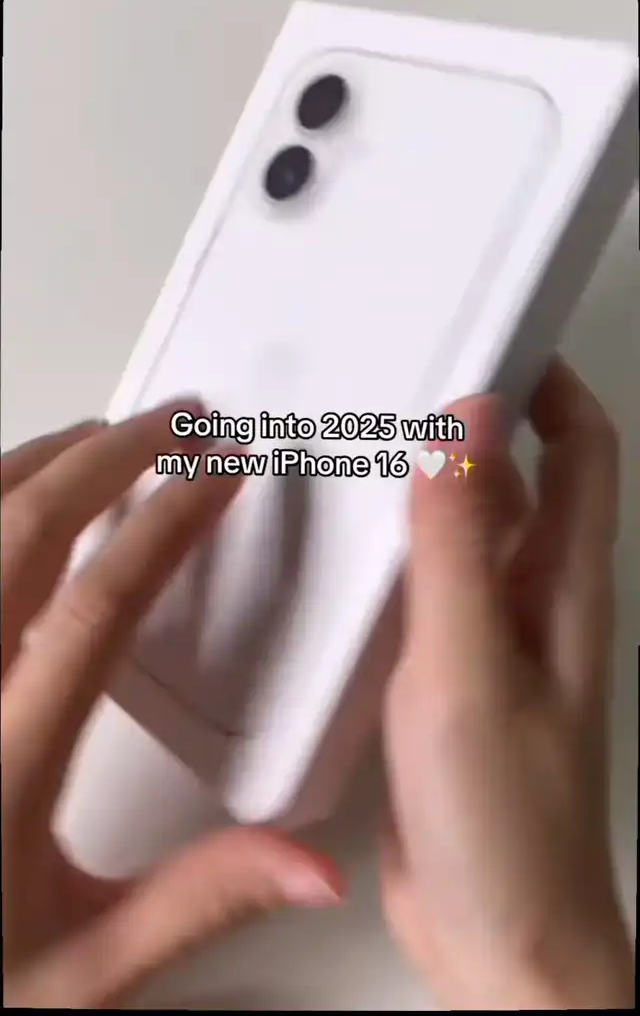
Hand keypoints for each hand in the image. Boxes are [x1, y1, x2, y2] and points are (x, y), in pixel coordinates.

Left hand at [2, 402, 342, 1009]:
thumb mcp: (89, 966)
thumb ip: (201, 903)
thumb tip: (314, 867)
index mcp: (7, 768)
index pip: (97, 608)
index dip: (168, 524)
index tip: (223, 472)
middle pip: (25, 534)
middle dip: (112, 459)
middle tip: (180, 420)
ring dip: (42, 462)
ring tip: (109, 433)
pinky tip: (21, 486)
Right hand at [382, 359, 633, 1009]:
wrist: (498, 937)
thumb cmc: (508, 823)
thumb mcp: (470, 667)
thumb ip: (459, 547)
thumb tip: (462, 427)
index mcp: (564, 587)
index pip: (581, 452)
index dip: (551, 385)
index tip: (497, 331)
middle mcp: (534, 603)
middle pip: (520, 481)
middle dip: (477, 422)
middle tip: (407, 376)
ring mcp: (490, 640)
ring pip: (468, 533)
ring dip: (431, 485)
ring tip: (367, 442)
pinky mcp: (446, 677)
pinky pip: (428, 588)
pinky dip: (397, 552)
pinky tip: (347, 551)